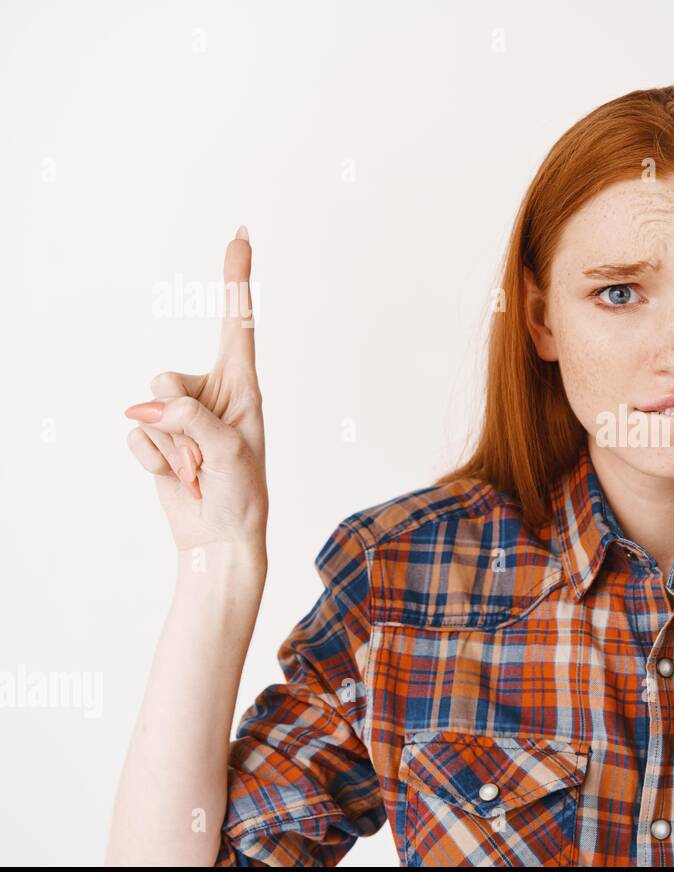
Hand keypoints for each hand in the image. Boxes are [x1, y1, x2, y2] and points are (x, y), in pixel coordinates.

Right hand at [124, 226, 267, 553]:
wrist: (219, 539)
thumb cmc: (242, 495)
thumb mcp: (230, 453)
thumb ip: (194, 419)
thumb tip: (153, 403)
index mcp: (242, 387)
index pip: (236, 323)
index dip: (236, 278)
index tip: (241, 234)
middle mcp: (211, 394)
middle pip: (166, 378)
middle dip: (176, 419)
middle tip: (206, 457)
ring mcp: (180, 415)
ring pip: (147, 408)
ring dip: (168, 446)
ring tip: (197, 469)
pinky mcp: (157, 437)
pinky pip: (135, 436)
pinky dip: (152, 461)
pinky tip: (176, 476)